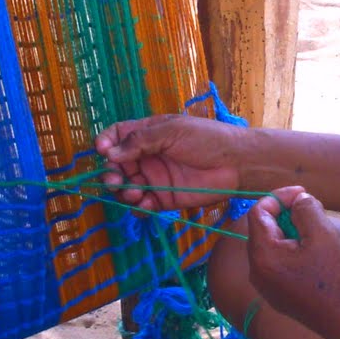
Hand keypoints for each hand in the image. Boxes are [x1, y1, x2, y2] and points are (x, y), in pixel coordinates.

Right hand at [93, 115, 246, 210]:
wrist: (237, 163)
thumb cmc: (207, 139)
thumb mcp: (172, 132)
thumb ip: (140, 140)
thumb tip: (109, 152)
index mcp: (148, 134)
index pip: (117, 136)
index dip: (106, 143)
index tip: (102, 151)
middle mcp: (148, 156)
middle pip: (117, 165)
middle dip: (111, 173)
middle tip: (116, 180)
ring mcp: (156, 178)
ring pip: (127, 187)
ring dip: (124, 192)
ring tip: (135, 193)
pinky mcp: (165, 198)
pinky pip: (144, 205)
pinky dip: (139, 206)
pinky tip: (145, 203)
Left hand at [245, 188, 339, 334]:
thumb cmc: (335, 278)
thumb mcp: (323, 234)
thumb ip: (305, 209)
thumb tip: (297, 200)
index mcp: (262, 255)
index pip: (259, 213)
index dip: (279, 197)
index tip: (303, 193)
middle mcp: (256, 272)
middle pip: (263, 229)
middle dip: (285, 214)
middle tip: (311, 210)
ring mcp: (266, 286)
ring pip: (271, 246)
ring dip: (289, 232)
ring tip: (315, 232)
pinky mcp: (277, 295)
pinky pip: (276, 263)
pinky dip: (290, 250)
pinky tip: (313, 254)